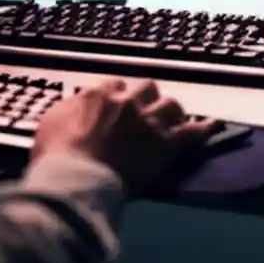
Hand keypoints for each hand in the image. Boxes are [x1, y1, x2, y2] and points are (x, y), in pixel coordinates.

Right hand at [31, 79, 215, 192]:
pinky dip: (203, 130)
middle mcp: (126, 102)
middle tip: (147, 111)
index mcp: (98, 95)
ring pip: (171, 105)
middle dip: (148, 98)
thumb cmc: (56, 157)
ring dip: (171, 112)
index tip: (120, 105)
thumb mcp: (51, 122)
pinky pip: (191, 133)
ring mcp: (147, 122)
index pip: (117, 84)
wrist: (75, 177)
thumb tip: (76, 105)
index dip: (120, 95)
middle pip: (147, 88)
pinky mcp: (164, 145)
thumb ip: (69, 108)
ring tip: (173, 120)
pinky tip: (212, 127)